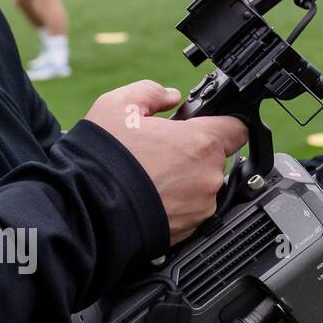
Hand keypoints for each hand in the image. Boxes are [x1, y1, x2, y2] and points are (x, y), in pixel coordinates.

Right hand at [83, 79, 248, 244]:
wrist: (85, 211)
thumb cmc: (102, 160)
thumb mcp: (117, 105)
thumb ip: (151, 92)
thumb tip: (170, 95)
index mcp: (201, 143)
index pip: (238, 127)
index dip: (222, 122)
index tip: (206, 124)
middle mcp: (209, 176)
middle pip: (216, 157)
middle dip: (194, 151)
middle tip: (163, 151)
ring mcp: (201, 206)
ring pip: (204, 184)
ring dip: (186, 178)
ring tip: (152, 176)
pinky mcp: (189, 229)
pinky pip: (192, 209)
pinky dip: (177, 203)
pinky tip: (150, 196)